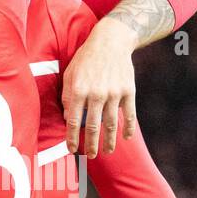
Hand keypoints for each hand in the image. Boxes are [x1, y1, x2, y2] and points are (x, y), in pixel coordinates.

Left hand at [61, 15, 138, 157]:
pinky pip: (129, 114)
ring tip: (108, 151)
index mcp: (78, 89)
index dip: (71, 138)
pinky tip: (126, 137)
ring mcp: (114, 93)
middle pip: (92, 127)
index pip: (72, 121)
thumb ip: (67, 95)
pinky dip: (128, 128)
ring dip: (109, 141)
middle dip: (91, 144)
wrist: (111, 41)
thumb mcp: (70, 73)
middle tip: (90, 156)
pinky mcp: (128, 91)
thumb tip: (67, 118)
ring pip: (111, 124)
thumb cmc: (86, 58)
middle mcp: (96, 93)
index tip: (72, 149)